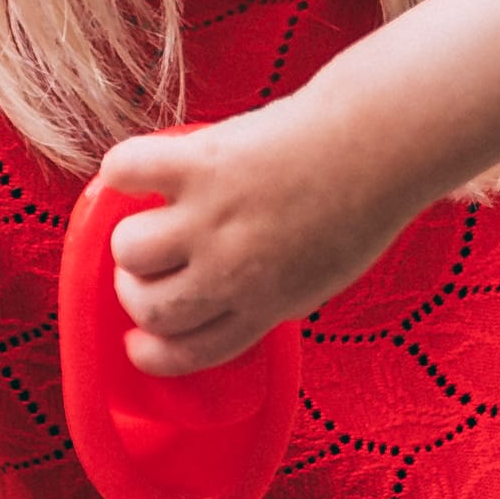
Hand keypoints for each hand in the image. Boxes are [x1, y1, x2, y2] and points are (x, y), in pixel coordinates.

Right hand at [96, 97, 413, 373]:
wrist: (376, 143)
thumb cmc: (359, 203)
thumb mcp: (320, 276)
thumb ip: (270, 293)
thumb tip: (229, 296)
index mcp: (265, 305)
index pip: (190, 353)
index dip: (154, 355)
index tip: (137, 343)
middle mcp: (230, 272)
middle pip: (151, 306)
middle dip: (137, 294)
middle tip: (143, 271)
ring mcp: (210, 219)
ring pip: (130, 251)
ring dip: (132, 237)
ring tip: (148, 218)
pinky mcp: (198, 166)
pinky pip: (126, 174)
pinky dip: (123, 171)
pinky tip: (140, 171)